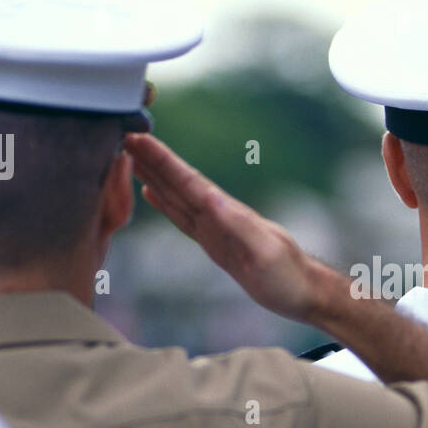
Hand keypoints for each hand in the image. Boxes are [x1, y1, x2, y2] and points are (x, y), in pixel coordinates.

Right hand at [124, 134, 331, 322]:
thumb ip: (238, 225)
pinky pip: (183, 218)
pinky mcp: (216, 243)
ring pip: (176, 195)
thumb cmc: (289, 277)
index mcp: (227, 213)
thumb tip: (210, 198)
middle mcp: (218, 215)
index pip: (187, 181)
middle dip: (150, 159)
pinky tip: (152, 193)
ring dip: (153, 175)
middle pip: (177, 182)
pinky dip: (165, 203)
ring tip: (128, 156)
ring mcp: (216, 228)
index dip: (161, 160)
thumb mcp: (265, 253)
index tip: (136, 137)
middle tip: (121, 134)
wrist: (305, 293)